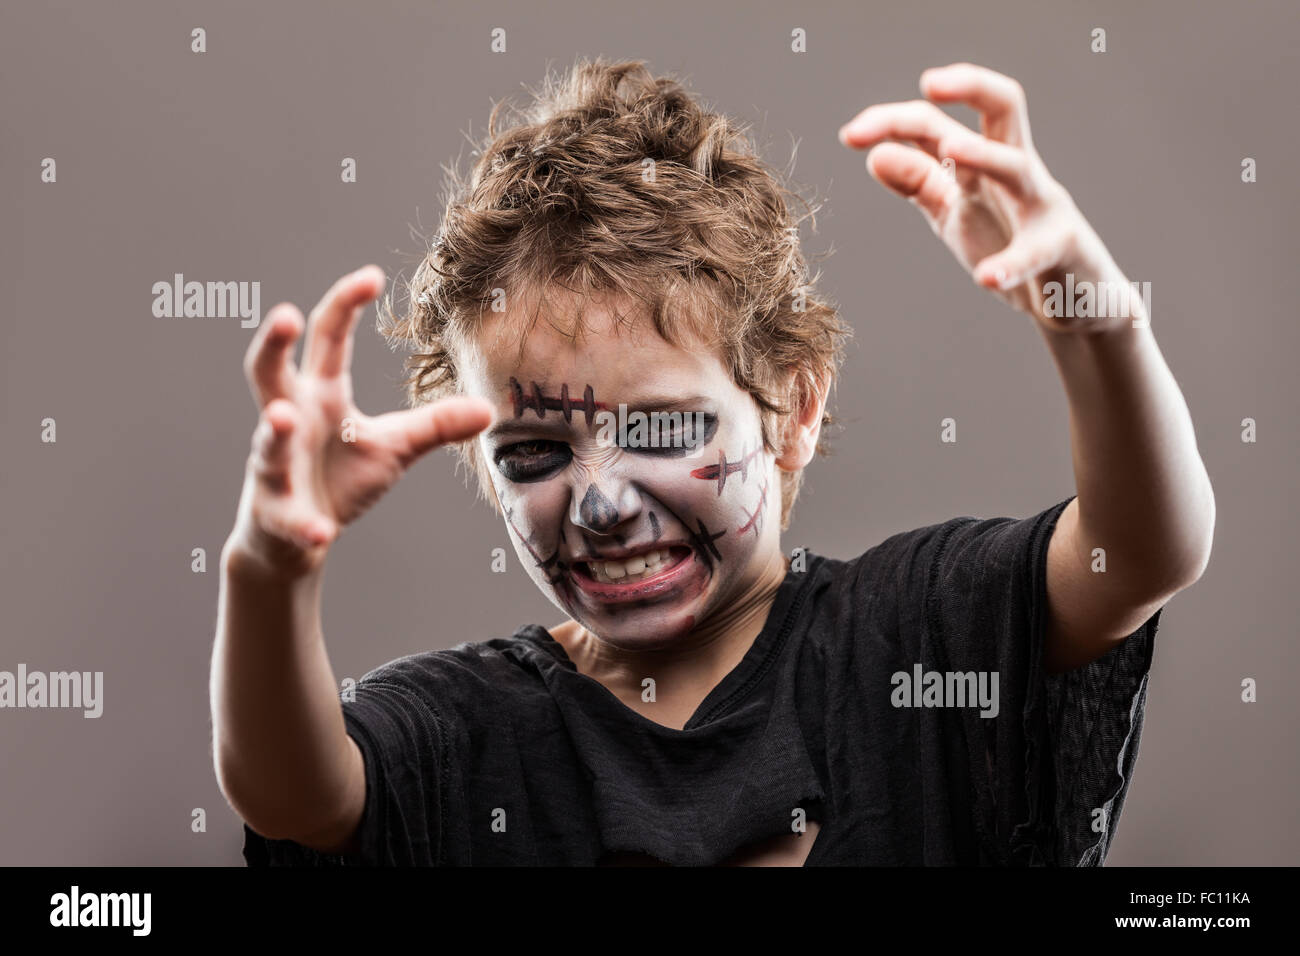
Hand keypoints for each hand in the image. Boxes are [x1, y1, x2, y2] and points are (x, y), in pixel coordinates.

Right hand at [227, 265, 494, 577]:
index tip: (372, 275)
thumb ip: (435, 426)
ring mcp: (275, 466)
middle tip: (286, 314)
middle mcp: (291, 420)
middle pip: (269, 372)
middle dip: (273, 344)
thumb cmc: (340, 478)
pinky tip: (322, 534)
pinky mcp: (276, 513)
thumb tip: (489, 409)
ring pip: (267, 441)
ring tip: (284, 417)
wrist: (295, 538)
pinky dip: (306, 525)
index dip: (346, 305)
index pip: (328, 340)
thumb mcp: (394, 447)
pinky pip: (290, 518)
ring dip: (274, 429)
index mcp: (322, 396)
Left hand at [839, 62, 1137, 331]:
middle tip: (928, 82)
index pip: (938, 122)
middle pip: (1002, 108)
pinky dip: (1011, 264)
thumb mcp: (954, 210)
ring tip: (952, 151)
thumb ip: (920, 182)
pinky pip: (1036, 252)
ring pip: (1018, 167)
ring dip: (985, 156)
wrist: (1071, 297)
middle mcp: (1016, 172)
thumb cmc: (1009, 242)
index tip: (850, 135)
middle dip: (970, 86)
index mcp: (985, 160)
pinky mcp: (1061, 249)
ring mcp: (1042, 207)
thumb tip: (875, 154)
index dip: (894, 120)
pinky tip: (987, 277)